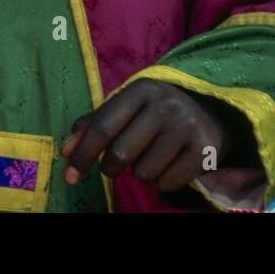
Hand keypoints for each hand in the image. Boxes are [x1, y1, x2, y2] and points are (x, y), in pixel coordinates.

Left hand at [60, 80, 228, 191]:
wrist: (208, 109)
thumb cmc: (153, 110)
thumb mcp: (125, 107)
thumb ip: (92, 125)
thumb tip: (66, 152)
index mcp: (141, 90)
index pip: (103, 125)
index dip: (83, 154)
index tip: (71, 176)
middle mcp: (165, 105)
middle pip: (121, 154)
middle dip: (111, 168)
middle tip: (116, 165)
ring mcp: (187, 127)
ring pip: (144, 172)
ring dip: (141, 172)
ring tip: (151, 156)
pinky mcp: (204, 150)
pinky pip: (167, 183)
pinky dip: (162, 180)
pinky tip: (169, 163)